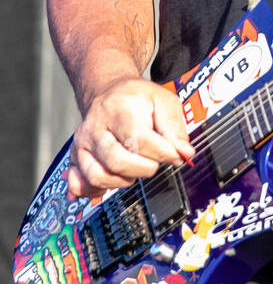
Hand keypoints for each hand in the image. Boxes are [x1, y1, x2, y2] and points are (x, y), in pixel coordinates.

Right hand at [68, 78, 195, 197]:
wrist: (110, 93)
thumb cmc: (137, 99)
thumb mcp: (163, 100)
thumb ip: (175, 127)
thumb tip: (185, 153)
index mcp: (118, 110)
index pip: (139, 140)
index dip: (163, 153)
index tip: (175, 154)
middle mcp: (95, 127)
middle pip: (117, 161)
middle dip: (144, 168)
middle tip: (153, 161)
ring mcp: (83, 144)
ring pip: (99, 176)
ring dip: (124, 180)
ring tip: (135, 167)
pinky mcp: (75, 158)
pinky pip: (81, 184)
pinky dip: (97, 190)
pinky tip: (112, 181)